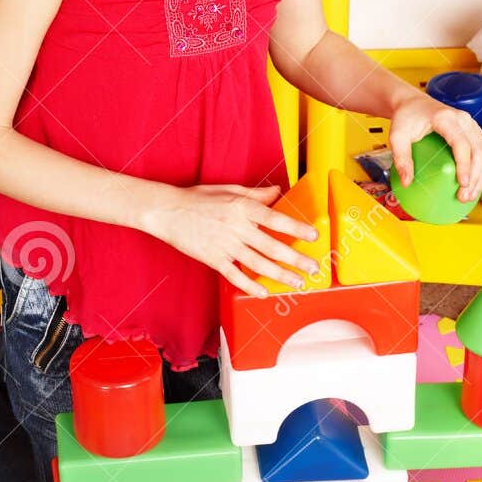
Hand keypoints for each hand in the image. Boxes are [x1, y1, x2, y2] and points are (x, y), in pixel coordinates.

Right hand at [144, 182, 319, 296]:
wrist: (167, 211)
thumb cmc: (198, 198)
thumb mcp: (228, 189)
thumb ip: (255, 194)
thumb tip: (278, 192)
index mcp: (241, 207)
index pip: (275, 218)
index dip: (296, 227)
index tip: (313, 235)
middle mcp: (236, 227)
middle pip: (271, 246)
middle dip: (295, 258)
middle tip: (313, 267)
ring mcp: (224, 245)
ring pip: (258, 264)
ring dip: (280, 275)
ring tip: (297, 282)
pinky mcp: (213, 259)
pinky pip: (235, 275)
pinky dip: (250, 286)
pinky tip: (263, 292)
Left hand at [389, 94, 481, 203]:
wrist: (413, 103)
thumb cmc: (406, 118)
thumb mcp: (397, 136)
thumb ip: (401, 157)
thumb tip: (407, 182)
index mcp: (445, 118)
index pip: (461, 143)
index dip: (465, 165)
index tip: (463, 184)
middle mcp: (463, 119)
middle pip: (479, 150)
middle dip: (476, 177)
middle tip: (464, 197)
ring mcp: (471, 124)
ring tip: (472, 194)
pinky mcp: (475, 130)